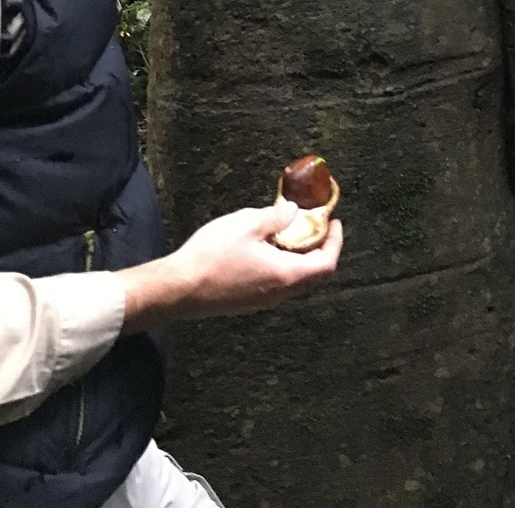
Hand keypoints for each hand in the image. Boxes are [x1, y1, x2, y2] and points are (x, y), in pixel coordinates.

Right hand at [118, 204, 342, 333]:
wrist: (178, 289)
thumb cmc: (211, 256)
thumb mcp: (246, 224)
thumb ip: (275, 217)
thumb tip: (293, 211)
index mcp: (284, 275)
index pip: (325, 264)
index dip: (335, 242)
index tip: (334, 223)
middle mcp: (278, 293)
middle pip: (313, 275)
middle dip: (320, 249)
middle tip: (317, 226)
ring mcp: (263, 301)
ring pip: (294, 281)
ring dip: (300, 257)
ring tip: (291, 232)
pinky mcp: (247, 302)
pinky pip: (276, 284)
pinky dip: (282, 265)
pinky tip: (266, 248)